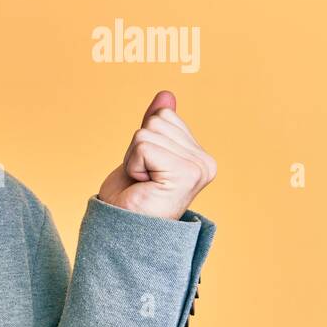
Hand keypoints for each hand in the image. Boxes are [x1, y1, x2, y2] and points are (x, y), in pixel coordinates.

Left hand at [97, 90, 216, 220]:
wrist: (121, 231)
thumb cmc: (131, 198)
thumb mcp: (141, 154)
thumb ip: (156, 125)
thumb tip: (166, 94)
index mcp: (199, 156)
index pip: (164, 117)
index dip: (142, 141)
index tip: (146, 170)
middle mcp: (205, 163)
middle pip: (156, 122)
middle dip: (137, 150)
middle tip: (142, 179)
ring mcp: (198, 168)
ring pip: (147, 133)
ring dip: (133, 158)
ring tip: (143, 184)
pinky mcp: (186, 173)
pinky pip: (143, 146)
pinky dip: (132, 165)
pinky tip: (142, 186)